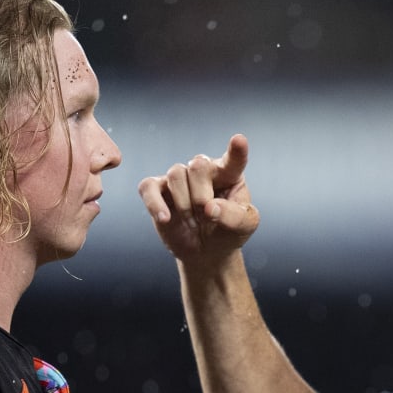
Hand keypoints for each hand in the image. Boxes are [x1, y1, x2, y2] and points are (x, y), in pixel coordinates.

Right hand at [139, 134, 260, 264]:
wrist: (205, 251)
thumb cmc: (227, 232)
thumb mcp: (243, 227)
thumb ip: (233, 216)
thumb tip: (210, 207)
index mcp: (229, 174)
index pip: (233, 160)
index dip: (236, 151)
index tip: (239, 140)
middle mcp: (204, 170)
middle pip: (197, 165)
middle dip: (201, 197)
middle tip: (206, 218)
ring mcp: (179, 179)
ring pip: (175, 174)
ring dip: (184, 204)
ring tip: (193, 223)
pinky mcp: (157, 191)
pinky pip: (148, 187)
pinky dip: (155, 203)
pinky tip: (165, 218)